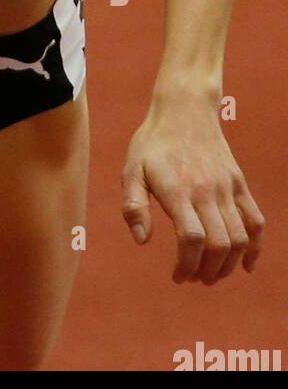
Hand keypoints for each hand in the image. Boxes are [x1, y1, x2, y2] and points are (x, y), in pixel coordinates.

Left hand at [121, 91, 264, 283]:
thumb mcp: (131, 169)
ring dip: (228, 265)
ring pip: (239, 237)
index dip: (186, 264)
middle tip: (194, 279)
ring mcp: (226, 188)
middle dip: (207, 271)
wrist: (184, 109)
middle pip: (218, 244)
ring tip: (212, 275)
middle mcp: (206, 191)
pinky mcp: (239, 184)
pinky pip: (255, 221)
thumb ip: (133, 205)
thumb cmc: (152, 142)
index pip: (191, 238)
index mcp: (177, 190)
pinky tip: (247, 265)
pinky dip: (256, 247)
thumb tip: (141, 240)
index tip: (177, 276)